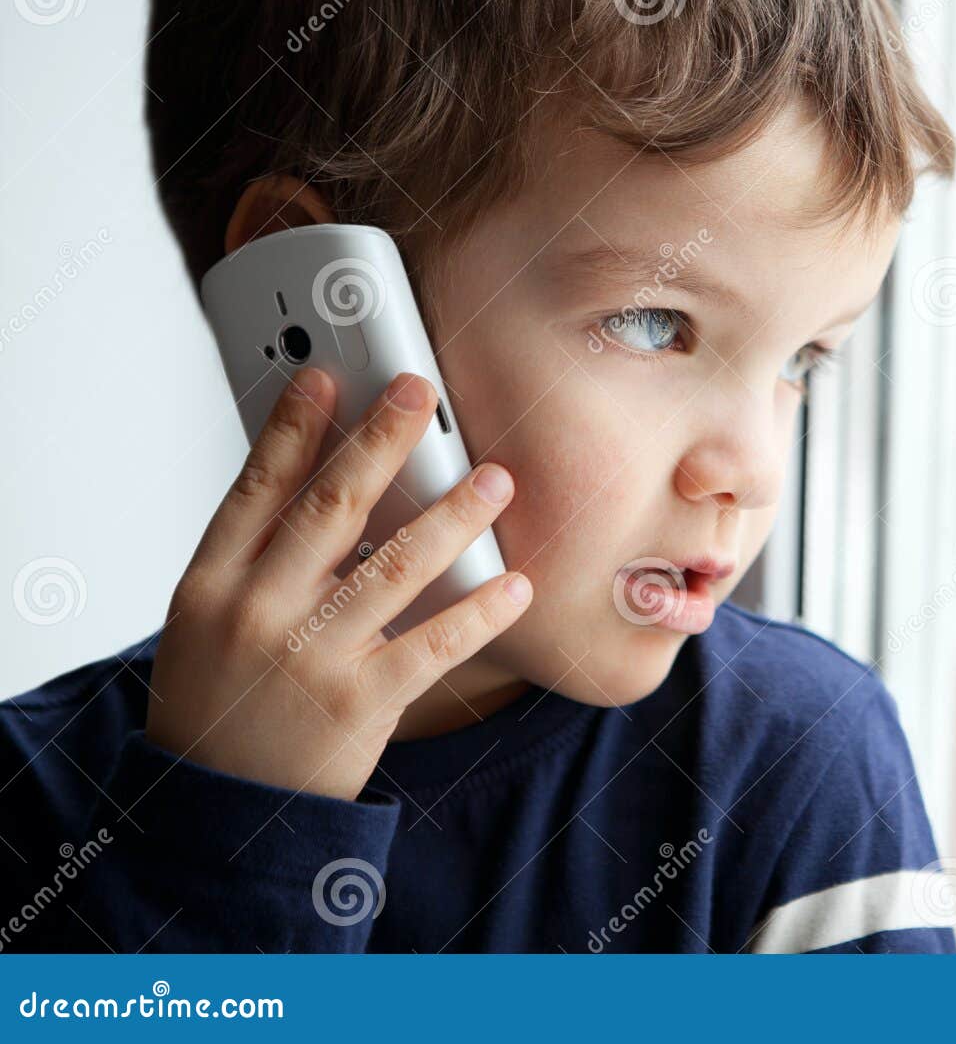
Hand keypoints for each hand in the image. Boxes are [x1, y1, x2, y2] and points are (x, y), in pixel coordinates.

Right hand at [146, 368, 529, 801]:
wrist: (218, 809)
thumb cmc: (220, 703)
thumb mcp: (209, 621)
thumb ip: (256, 557)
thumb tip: (318, 478)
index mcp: (213, 584)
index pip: (256, 487)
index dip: (293, 427)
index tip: (328, 376)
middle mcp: (260, 612)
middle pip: (331, 507)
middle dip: (381, 442)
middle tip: (421, 393)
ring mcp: (311, 658)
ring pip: (394, 567)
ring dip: (452, 515)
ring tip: (495, 478)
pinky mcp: (361, 704)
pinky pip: (433, 645)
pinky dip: (478, 612)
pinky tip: (514, 583)